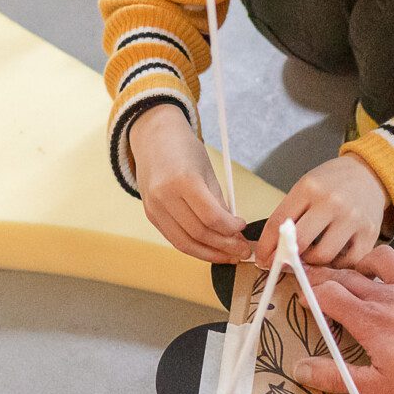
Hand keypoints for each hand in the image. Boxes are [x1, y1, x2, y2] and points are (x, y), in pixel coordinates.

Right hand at [127, 101, 250, 262]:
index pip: (212, 217)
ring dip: (210, 253)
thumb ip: (219, 202)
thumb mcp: (207, 171)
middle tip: (243, 250)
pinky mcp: (150, 215)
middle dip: (225, 246)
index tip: (243, 227)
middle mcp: (164, 196)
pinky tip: (210, 249)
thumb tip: (234, 232)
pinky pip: (174, 239)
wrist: (153, 138)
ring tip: (229, 256)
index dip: (231, 229)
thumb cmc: (184, 150)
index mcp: (183, 181)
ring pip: (184, 243)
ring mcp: (154, 207)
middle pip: (199, 234)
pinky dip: (194, 247)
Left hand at [259, 153, 388, 266]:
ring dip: (312, 262)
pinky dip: (337, 266)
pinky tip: (332, 257)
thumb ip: (289, 215)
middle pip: (300, 242)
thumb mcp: (305, 187)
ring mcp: (353, 218)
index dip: (266, 246)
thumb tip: (270, 250)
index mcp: (309, 188)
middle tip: (283, 263)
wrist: (368, 174)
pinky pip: (348, 263)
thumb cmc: (331, 183)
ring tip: (310, 255)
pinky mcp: (371, 233)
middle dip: (286, 258)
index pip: (279, 223)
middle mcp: (332, 202)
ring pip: (323, 256)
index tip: (262, 258)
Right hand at [281, 247, 393, 393]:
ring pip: (382, 257)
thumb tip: (299, 369)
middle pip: (348, 274)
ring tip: (362, 272)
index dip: (310, 293)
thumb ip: (338, 377)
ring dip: (366, 262)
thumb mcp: (380, 388)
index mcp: (368, 318)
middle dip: (328, 275)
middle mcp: (387, 292)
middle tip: (319, 280)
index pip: (327, 294)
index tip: (304, 299)